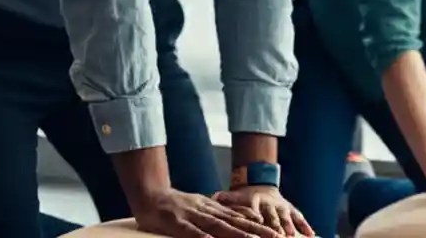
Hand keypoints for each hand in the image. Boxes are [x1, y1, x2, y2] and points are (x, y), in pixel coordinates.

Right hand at [133, 188, 282, 237]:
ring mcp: (191, 215)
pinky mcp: (176, 222)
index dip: (259, 227)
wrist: (148, 193)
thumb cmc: (174, 204)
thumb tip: (247, 219)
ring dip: (236, 235)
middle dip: (256, 232)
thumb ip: (222, 212)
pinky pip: (191, 232)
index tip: (277, 235)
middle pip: (234, 223)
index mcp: (212, 208)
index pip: (239, 218)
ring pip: (217, 227)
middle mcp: (205, 210)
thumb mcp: (202, 204)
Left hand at [214, 186, 313, 236]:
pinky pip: (300, 217)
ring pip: (286, 216)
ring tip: (292, 235)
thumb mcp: (235, 195)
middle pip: (272, 215)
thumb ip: (226, 198)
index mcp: (254, 200)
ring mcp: (281, 206)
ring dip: (289, 225)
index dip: (254, 216)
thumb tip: (213, 196)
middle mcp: (269, 203)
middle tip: (277, 235)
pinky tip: (312, 235)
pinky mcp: (291, 209)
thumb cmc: (246, 197)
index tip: (255, 222)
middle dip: (274, 225)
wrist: (262, 184)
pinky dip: (305, 225)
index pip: (253, 209)